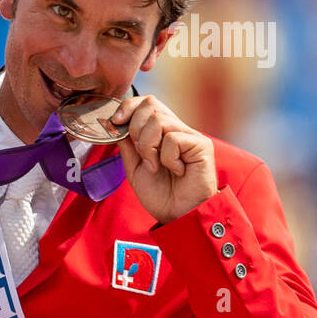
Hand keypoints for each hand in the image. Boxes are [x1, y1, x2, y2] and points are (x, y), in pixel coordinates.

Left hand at [109, 95, 217, 224]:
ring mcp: (190, 135)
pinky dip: (167, 158)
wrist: (178, 215)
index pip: (146, 102)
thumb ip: (127, 146)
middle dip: (135, 128)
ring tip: (155, 166)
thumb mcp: (134, 168)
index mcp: (160, 131)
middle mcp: (176, 128)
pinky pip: (173, 139)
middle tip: (141, 153)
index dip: (128, 107)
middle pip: (150, 104)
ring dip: (148, 146)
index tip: (115, 122)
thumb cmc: (159, 194)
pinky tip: (176, 170)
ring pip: (158, 120)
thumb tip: (117, 124)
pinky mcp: (201, 144)